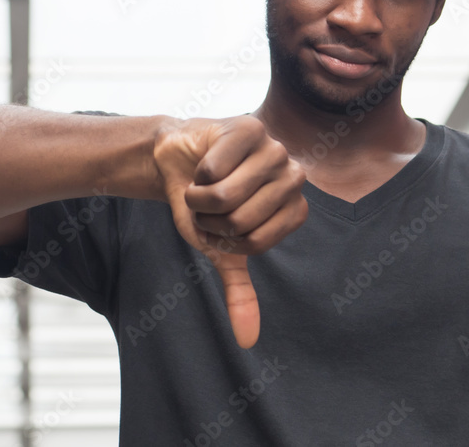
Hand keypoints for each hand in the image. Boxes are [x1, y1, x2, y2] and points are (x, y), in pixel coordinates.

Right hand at [153, 115, 307, 347]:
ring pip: (227, 195)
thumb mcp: (220, 249)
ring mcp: (274, 148)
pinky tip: (202, 161)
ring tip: (203, 182)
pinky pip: (215, 168)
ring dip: (200, 197)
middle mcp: (293, 175)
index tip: (221, 223)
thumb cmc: (204, 204)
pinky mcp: (250, 128)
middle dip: (211, 218)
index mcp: (294, 206)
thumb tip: (248, 341)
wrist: (174, 162)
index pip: (256, 240)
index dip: (226, 238)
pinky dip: (197, 173)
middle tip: (209, 202)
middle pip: (243, 219)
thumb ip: (240, 291)